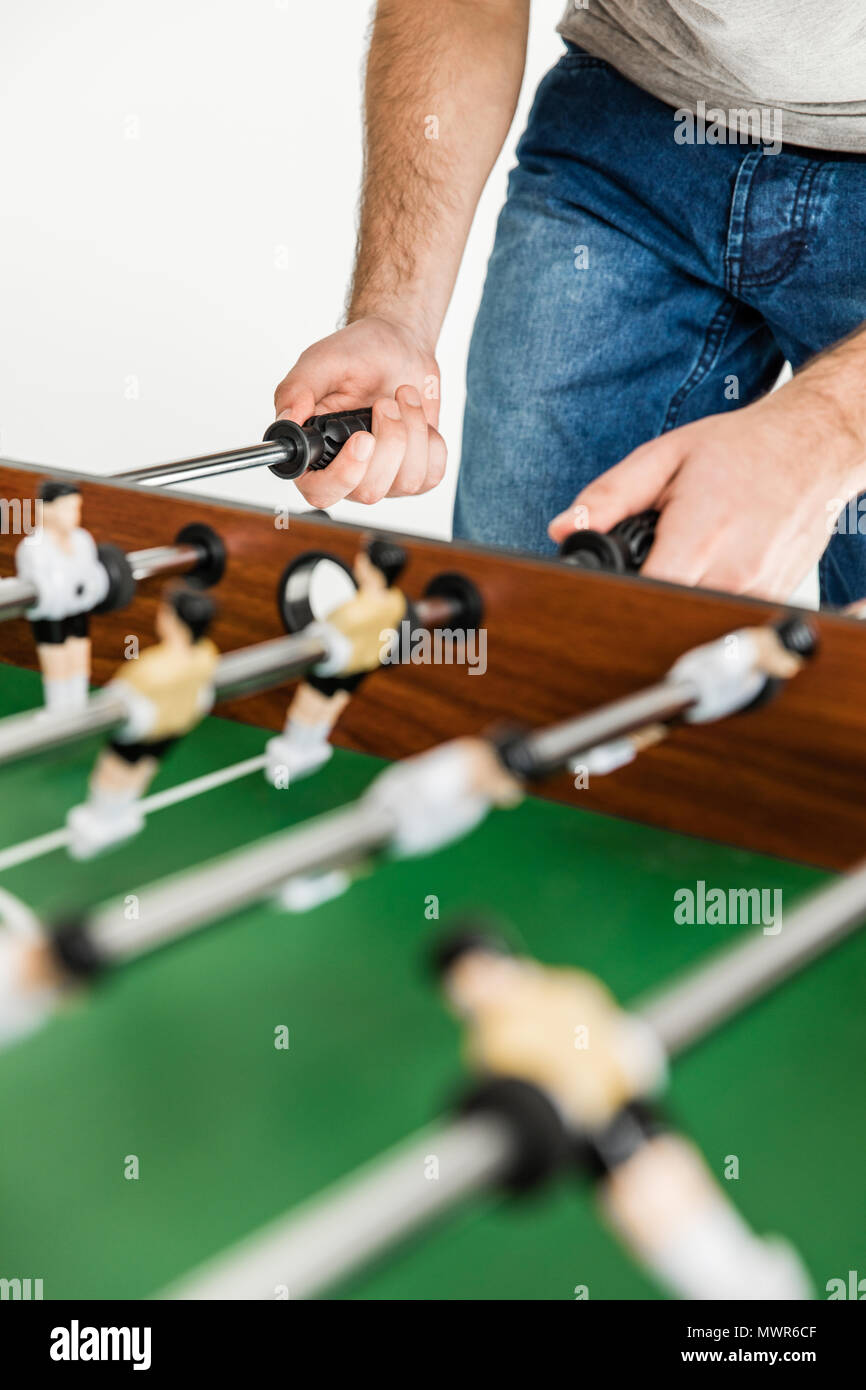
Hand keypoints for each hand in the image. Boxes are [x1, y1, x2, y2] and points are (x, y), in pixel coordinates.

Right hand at [273, 316, 445, 508]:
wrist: (398, 345)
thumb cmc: (356, 354)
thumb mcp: (320, 362)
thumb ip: (296, 391)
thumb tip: (286, 422)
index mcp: (315, 452)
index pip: (320, 491)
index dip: (343, 476)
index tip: (363, 439)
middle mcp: (348, 471)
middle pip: (369, 491)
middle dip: (388, 442)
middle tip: (384, 403)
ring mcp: (384, 476)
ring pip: (405, 482)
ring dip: (412, 431)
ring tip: (401, 398)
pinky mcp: (416, 472)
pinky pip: (431, 475)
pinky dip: (431, 440)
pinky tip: (416, 416)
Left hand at [548, 392, 865, 600]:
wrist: (811, 446)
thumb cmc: (744, 448)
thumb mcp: (664, 458)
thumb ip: (609, 497)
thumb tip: (564, 528)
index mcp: (699, 538)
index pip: (643, 598)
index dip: (617, 601)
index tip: (605, 594)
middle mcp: (733, 573)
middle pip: (667, 614)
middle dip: (645, 599)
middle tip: (642, 572)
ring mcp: (758, 591)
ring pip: (697, 619)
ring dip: (679, 597)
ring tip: (682, 562)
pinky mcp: (774, 599)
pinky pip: (728, 614)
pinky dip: (710, 597)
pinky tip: (711, 567)